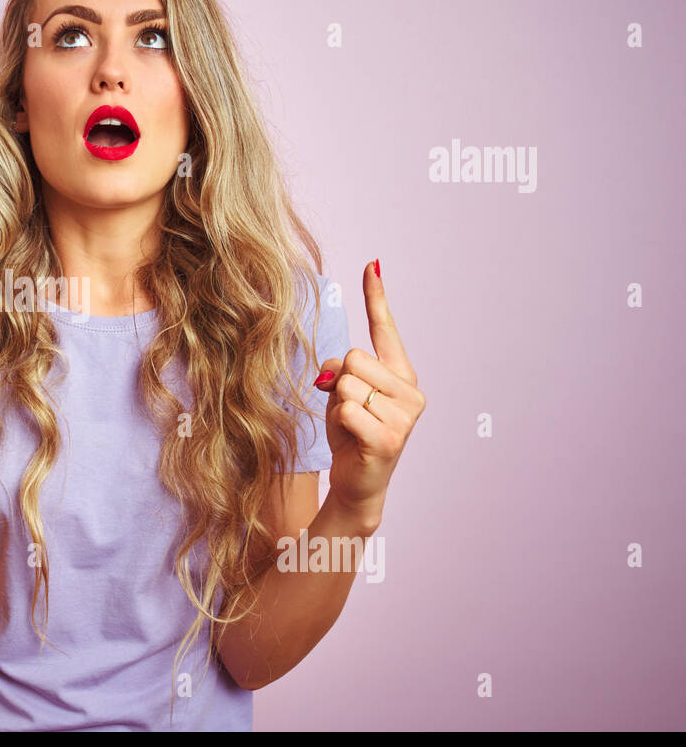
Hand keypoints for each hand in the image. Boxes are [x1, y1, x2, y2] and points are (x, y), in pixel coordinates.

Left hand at [313, 260, 424, 532]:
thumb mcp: (340, 395)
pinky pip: (346, 410)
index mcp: (400, 375)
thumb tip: (335, 366)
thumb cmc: (350, 434)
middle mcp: (411, 391)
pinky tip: (353, 440)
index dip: (376, 297)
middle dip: (338, 382)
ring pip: (347, 385)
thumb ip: (341, 372)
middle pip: (353, 358)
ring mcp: (405, 415)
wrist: (357, 481)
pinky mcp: (390, 436)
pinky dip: (339, 424)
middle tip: (347, 409)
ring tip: (351, 426)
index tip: (372, 265)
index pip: (386, 330)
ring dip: (337, 406)